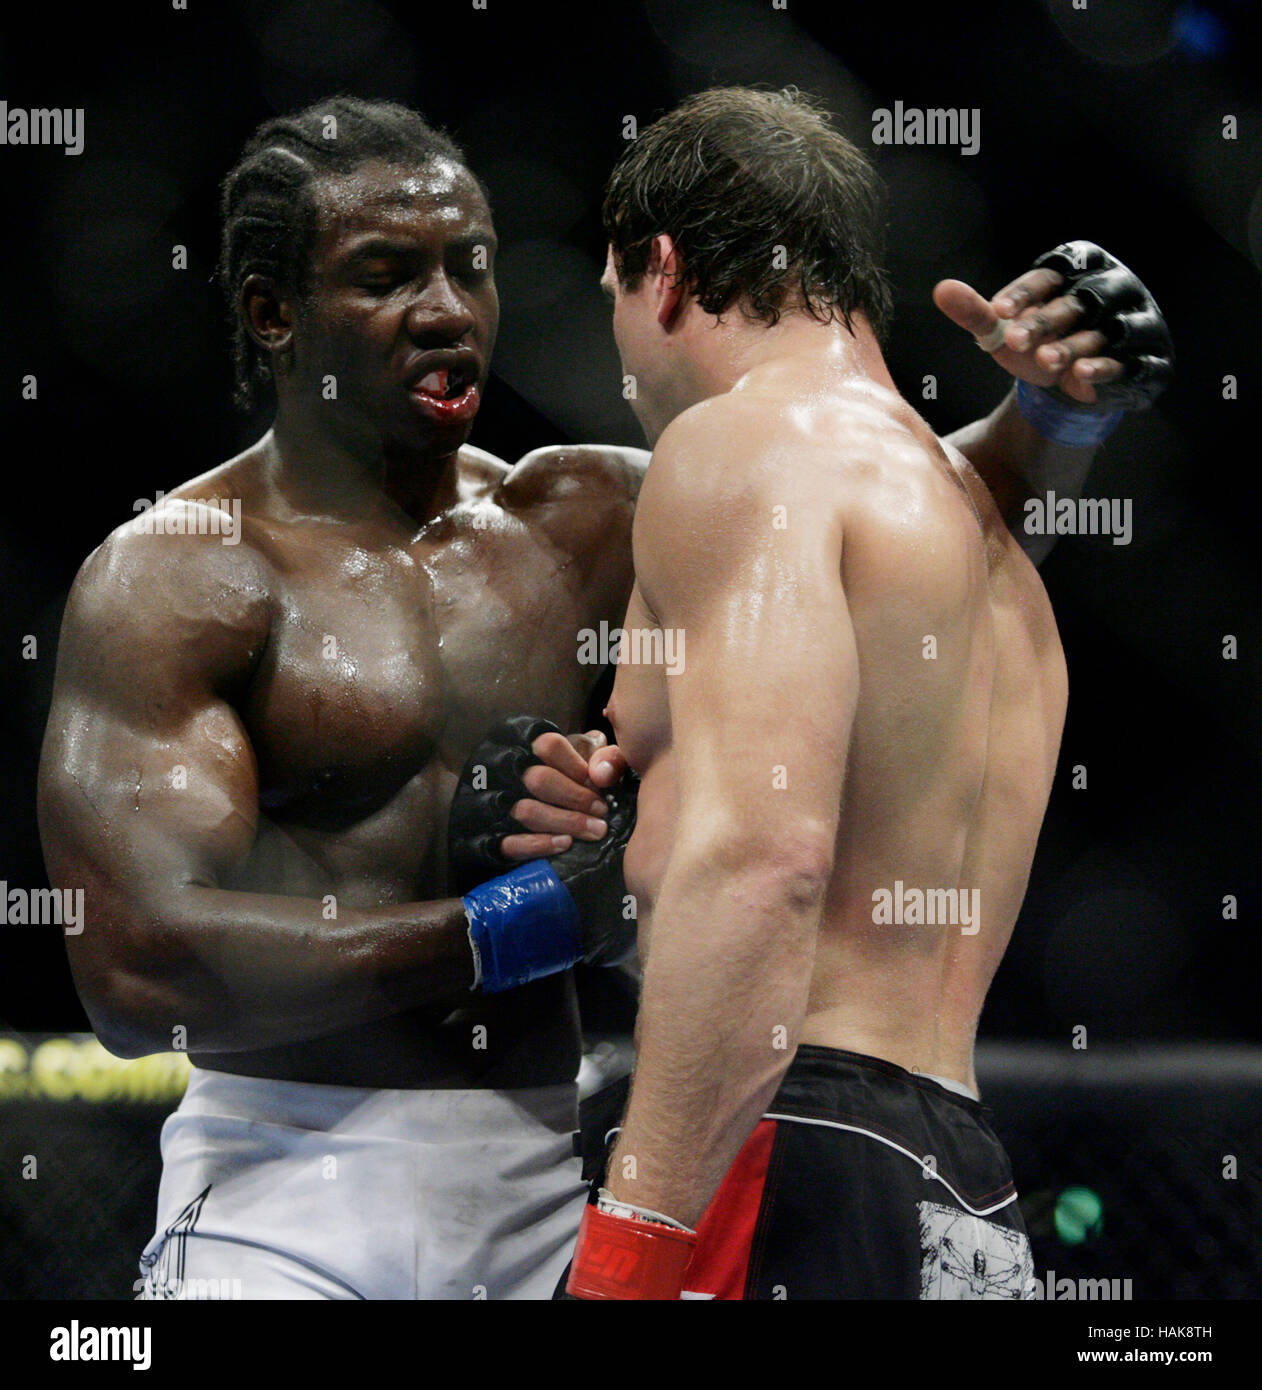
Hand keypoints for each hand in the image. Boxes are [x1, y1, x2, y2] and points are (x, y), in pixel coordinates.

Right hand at [447, 717, 612, 891]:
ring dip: (566, 822)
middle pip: (538, 779)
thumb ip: (590, 753)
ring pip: (525, 811)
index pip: (548, 745)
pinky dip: (540, 844)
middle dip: (576, 797)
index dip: (577, 765)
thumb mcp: (561, 755)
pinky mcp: (478, 836)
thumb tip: (604, 768)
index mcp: (512, 739)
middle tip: (602, 810)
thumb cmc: (539, 776)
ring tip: (594, 830)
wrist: (488, 812)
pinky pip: (510, 843)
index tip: (598, 783)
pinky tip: (565, 844)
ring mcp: (481, 801)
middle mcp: (492, 766)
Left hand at [934, 240, 1171, 408]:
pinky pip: (1131, 362)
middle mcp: (1114, 288)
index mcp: (1079, 269)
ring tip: (1045, 361)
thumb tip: (941, 290)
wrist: (1074, 379)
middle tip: (1013, 340)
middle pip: (1080, 301)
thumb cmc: (1039, 339)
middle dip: (1046, 321)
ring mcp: (1135, 321)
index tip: (997, 311)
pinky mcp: (1147, 358)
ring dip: (1075, 345)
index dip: (1026, 292)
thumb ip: (976, 311)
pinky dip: (1106, 368)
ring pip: (1107, 330)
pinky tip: (1081, 376)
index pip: (1052, 275)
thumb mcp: (1006, 328)